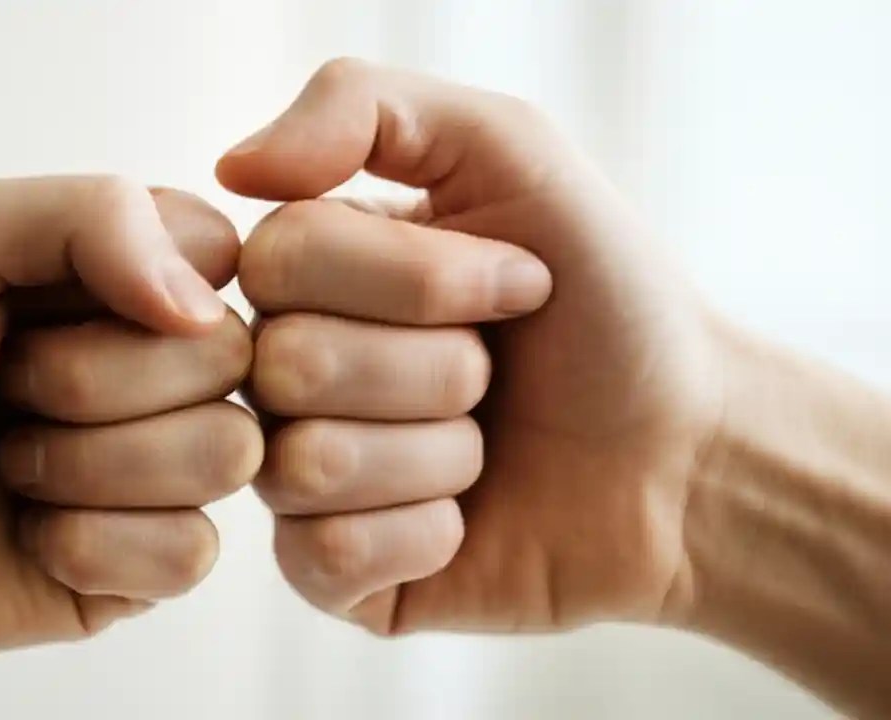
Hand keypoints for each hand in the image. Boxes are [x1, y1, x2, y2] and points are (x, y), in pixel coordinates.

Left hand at [0, 178, 257, 660]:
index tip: (42, 305)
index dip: (146, 289)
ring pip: (225, 455)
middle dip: (89, 381)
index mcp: (125, 277)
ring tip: (11, 463)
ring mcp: (158, 467)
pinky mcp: (144, 562)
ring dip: (87, 463)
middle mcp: (156, 368)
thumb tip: (206, 304)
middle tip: (4, 389)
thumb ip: (93, 216)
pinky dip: (90, 544)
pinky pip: (190, 552)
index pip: (226, 259)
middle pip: (231, 360)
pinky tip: (28, 533)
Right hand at [220, 59, 722, 633]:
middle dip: (441, 368)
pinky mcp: (330, 572)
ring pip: (307, 464)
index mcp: (308, 271)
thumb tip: (232, 166)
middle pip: (290, 364)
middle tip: (499, 375)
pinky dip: (426, 533)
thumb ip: (365, 108)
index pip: (280, 256)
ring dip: (440, 453)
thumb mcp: (511, 152)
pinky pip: (326, 556)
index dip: (419, 279)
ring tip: (487, 446)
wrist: (692, 453)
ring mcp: (299, 475)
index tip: (522, 284)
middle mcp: (283, 370)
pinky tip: (466, 518)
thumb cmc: (608, 304)